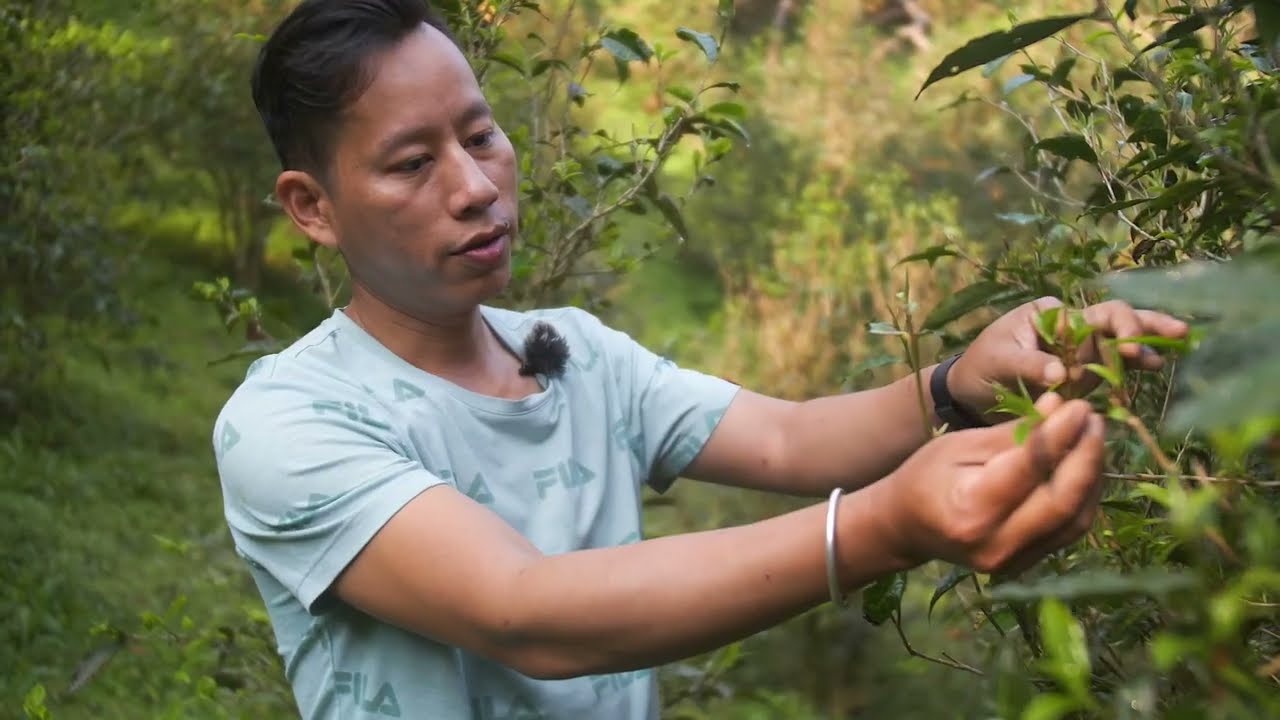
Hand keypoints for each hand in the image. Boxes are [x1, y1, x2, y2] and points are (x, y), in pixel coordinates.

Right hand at [872, 393, 1104, 574]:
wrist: (906, 527)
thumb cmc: (926, 476)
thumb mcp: (960, 444)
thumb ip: (1013, 432)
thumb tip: (1060, 406)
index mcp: (971, 509)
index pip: (1030, 468)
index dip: (1061, 434)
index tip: (1080, 405)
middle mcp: (996, 544)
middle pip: (1063, 500)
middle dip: (1087, 456)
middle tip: (1095, 419)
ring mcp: (1013, 561)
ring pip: (1075, 519)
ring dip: (1092, 476)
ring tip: (1092, 438)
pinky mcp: (1026, 565)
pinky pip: (1068, 530)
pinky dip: (1082, 496)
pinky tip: (1082, 467)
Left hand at [948, 297, 1188, 418]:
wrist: (969, 394)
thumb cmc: (980, 368)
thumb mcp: (999, 361)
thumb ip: (1030, 364)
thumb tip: (1062, 374)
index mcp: (1051, 315)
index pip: (1094, 314)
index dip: (1118, 327)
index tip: (1129, 348)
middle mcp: (1071, 328)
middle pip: (1116, 320)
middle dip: (1146, 324)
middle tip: (1179, 332)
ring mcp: (1079, 352)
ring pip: (1119, 342)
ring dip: (1146, 345)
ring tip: (1177, 347)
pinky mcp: (1082, 376)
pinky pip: (1111, 369)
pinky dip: (1131, 368)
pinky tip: (1153, 369)